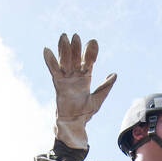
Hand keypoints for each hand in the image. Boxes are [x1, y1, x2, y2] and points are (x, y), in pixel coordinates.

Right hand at [43, 33, 116, 149]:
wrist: (74, 124)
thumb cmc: (85, 114)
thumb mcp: (98, 99)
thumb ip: (105, 87)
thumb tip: (114, 74)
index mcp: (85, 79)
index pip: (88, 61)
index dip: (90, 52)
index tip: (93, 41)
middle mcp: (75, 77)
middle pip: (75, 58)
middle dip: (76, 47)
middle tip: (76, 36)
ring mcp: (66, 79)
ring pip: (65, 61)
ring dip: (63, 49)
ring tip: (63, 36)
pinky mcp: (58, 84)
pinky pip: (53, 71)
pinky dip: (50, 61)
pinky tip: (47, 50)